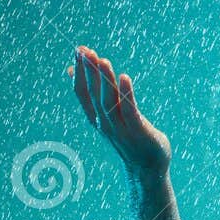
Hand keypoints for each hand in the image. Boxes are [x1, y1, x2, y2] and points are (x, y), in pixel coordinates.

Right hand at [69, 46, 171, 178]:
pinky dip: (126, 94)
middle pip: (94, 95)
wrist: (148, 169)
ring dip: (105, 80)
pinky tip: (124, 77)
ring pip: (109, 102)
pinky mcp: (139, 132)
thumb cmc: (129, 138)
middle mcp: (105, 124)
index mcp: (97, 119)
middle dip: (89, 72)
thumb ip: (93, 95)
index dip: (79, 73)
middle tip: (84, 50)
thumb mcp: (107, 115)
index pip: (83, 93)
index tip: (78, 50)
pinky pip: (130, 111)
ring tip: (102, 60)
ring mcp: (121, 129)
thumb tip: (72, 70)